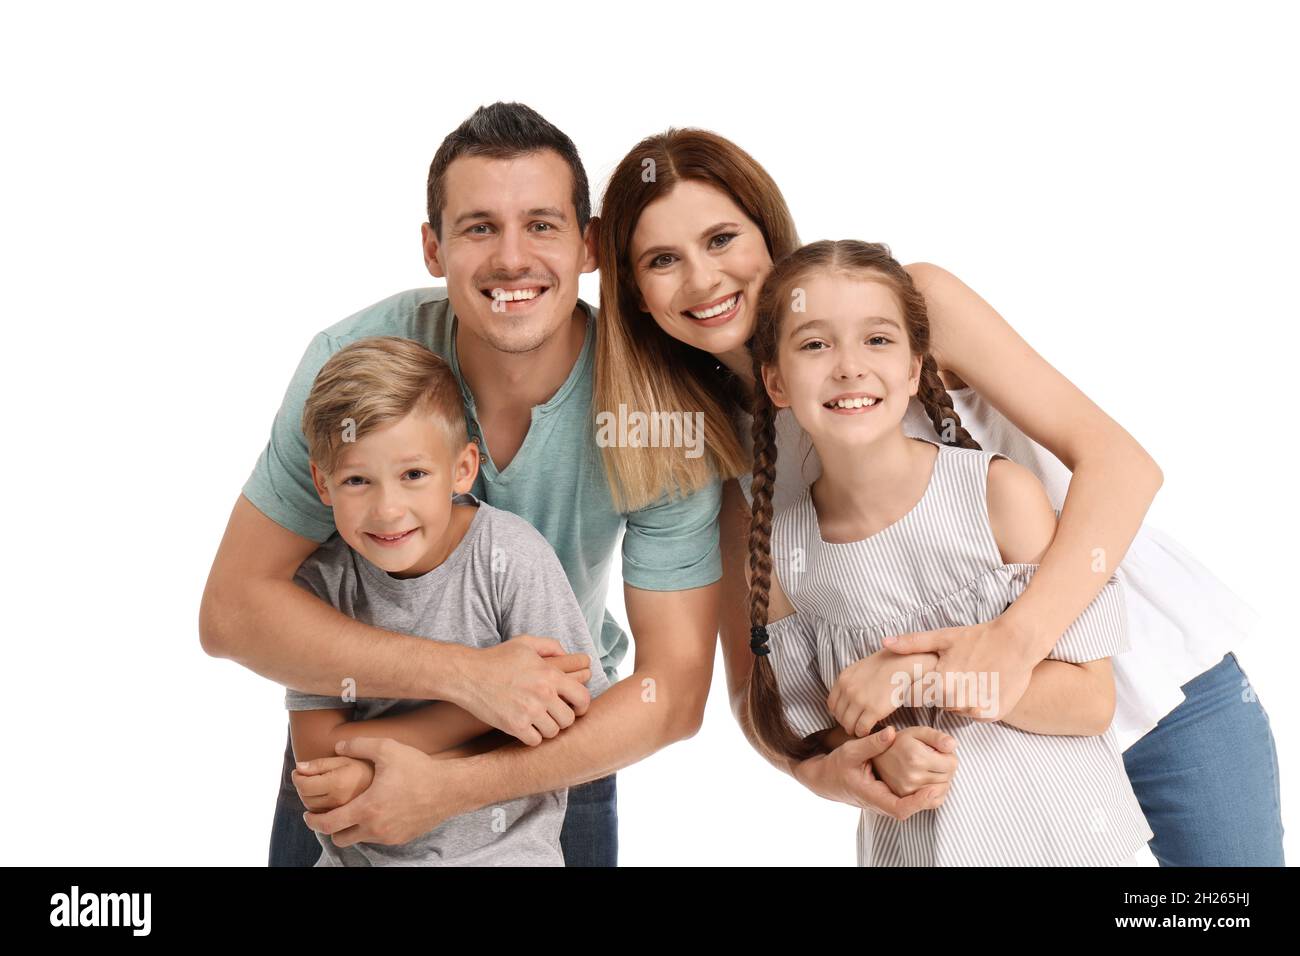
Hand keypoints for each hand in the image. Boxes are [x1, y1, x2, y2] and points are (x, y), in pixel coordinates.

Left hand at [302, 737, 462, 847]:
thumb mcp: (387, 749)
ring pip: (359, 839)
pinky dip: (371, 828)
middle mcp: (375, 827)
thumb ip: (358, 745)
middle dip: (330, 828)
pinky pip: (377, 838)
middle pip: (339, 838)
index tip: (308, 814)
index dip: (313, 820)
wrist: (449, 788)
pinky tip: (377, 811)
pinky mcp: (401, 839)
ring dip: (352, 828)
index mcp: (367, 807)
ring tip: (354, 809)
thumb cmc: (418, 767)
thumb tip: (338, 746)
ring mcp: (389, 836)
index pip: (328, 824)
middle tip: (329, 814)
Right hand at [453, 636, 593, 745]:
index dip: (582, 706)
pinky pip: (535, 741)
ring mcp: (529, 712)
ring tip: (538, 721)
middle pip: (569, 719)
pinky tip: (525, 727)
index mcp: (550, 674)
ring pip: (553, 732)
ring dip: (547, 728)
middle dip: (563, 718)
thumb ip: (551, 646)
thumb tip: (568, 655)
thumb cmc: (497, 658)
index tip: (576, 708)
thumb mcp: (525, 643)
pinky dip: (532, 737)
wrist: (468, 675)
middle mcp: (543, 694)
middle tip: (552, 715)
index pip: (583, 698)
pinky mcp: (514, 726)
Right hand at [792, 726, 945, 821]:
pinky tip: (933, 777)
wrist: (827, 779)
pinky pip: (910, 801)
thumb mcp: (851, 751)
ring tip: (946, 777)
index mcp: (872, 795)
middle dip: (932, 797)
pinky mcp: (890, 797)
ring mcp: (887, 801)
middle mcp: (882, 803)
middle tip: (947, 779)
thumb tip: (891, 733)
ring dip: (931, 795)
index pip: (900, 808)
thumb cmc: (837, 765)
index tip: (932, 790)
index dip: (918, 801)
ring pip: (914, 806)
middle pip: (912, 809)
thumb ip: (871, 743)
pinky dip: (924, 792)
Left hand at [827, 650, 938, 736]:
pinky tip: (871, 729)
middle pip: (839, 716)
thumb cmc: (884, 666)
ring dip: (854, 730)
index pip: (832, 705)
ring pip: (848, 725)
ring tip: (862, 729)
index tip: (847, 716)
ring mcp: (859, 701)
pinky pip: (862, 729)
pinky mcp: (873, 710)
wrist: (901, 664)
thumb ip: (850, 682)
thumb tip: (846, 696)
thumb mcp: (859, 669)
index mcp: (843, 679)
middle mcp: (848, 690)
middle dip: (846, 723)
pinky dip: (864, 732)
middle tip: (855, 726)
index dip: (839, 713)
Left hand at [881, 621, 1035, 719]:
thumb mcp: (943, 638)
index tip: (935, 671)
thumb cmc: (977, 638)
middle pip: (937, 703)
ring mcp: (977, 710)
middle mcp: (958, 701)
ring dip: (958, 698)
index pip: (917, 695)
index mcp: (941, 684)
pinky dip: (976, 703)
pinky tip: (982, 684)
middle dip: (941, 690)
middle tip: (957, 670)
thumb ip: (911, 644)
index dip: (923, 683)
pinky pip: (974, 713)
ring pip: (956, 709)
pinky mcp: (993, 715)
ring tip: (970, 676)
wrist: (1017, 642)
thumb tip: (884, 643)